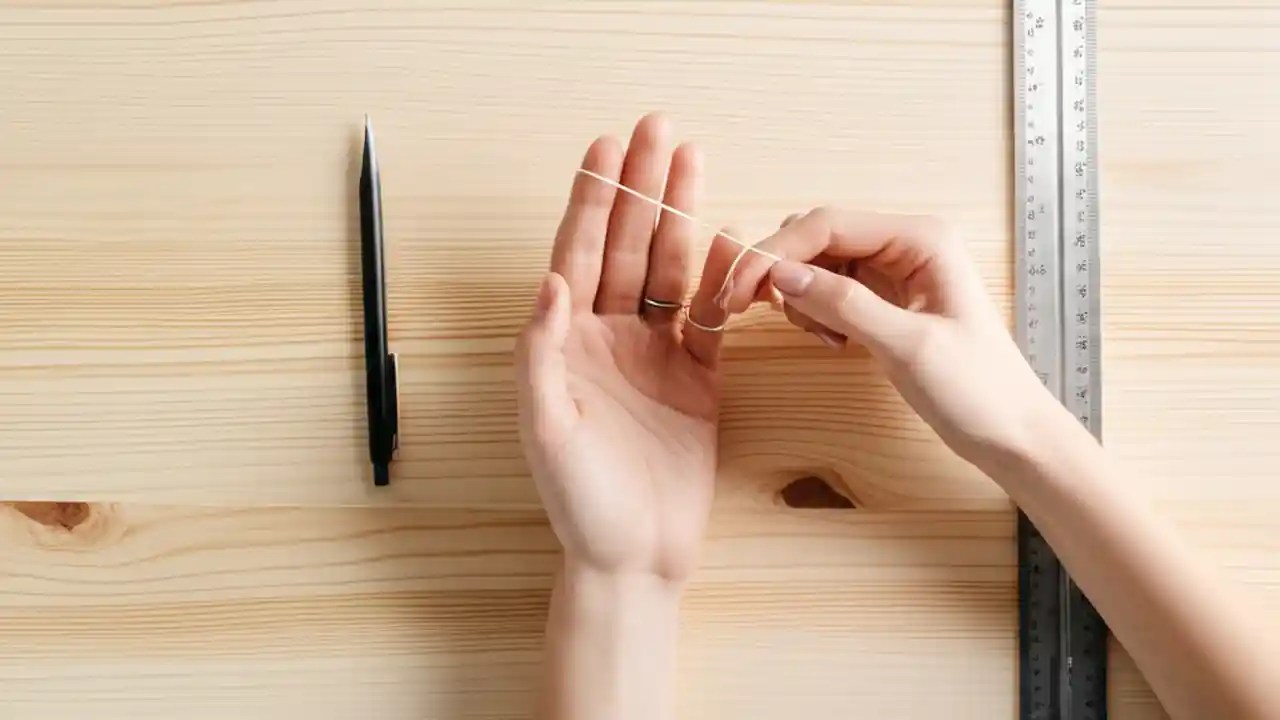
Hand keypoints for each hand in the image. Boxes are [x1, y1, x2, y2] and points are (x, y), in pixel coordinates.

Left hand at [515, 114, 727, 582]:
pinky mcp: (695, 379)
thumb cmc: (581, 503)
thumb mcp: (546, 431)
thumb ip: (542, 354)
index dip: (591, 200)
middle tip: (656, 129)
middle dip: (640, 186)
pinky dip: (721, 276)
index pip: (577, 255)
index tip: (606, 149)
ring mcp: (653, 355)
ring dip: (680, 214)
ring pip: (668, 269)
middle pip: (625, 245)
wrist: (635, 557)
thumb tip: (551, 282)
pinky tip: (730, 237)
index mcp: (565, 345)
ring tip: (693, 159)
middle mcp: (606, 339)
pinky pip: (708, 315)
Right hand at [712, 207, 1060, 461]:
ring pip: (818, 262)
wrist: (1012, 434)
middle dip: (781, 269)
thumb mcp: (907, 346)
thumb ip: (844, 304)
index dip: (775, 253)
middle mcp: (906, 243)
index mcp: (921, 238)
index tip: (737, 290)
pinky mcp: (886, 299)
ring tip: (824, 338)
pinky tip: (834, 341)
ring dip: (801, 295)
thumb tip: (781, 274)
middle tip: (747, 310)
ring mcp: (895, 270)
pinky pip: (831, 288)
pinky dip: (816, 311)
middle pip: (817, 236)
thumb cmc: (978, 390)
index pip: (827, 224)